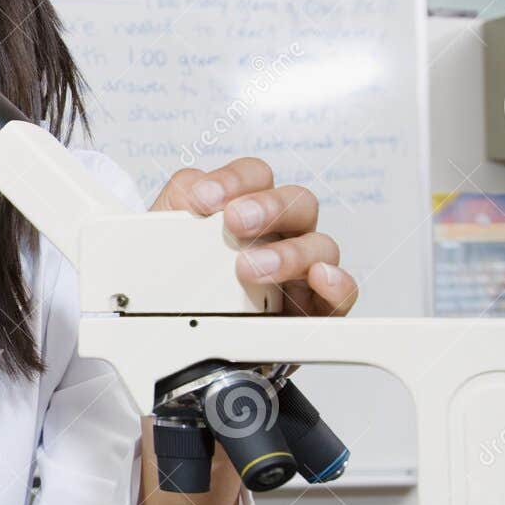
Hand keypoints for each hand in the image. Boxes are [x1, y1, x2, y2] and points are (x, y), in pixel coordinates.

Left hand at [152, 157, 357, 315]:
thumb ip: (178, 200)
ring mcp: (300, 271)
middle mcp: (282, 234)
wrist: (170, 328)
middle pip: (298, 203)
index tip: (203, 199)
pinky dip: (336, 284)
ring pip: (321, 247)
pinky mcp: (311, 311)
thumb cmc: (174, 276)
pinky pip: (340, 294)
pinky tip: (320, 279)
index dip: (235, 181)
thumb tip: (194, 187)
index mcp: (248, 208)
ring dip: (290, 253)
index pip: (256, 176)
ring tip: (250, 269)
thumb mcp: (163, 233)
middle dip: (268, 209)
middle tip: (235, 222)